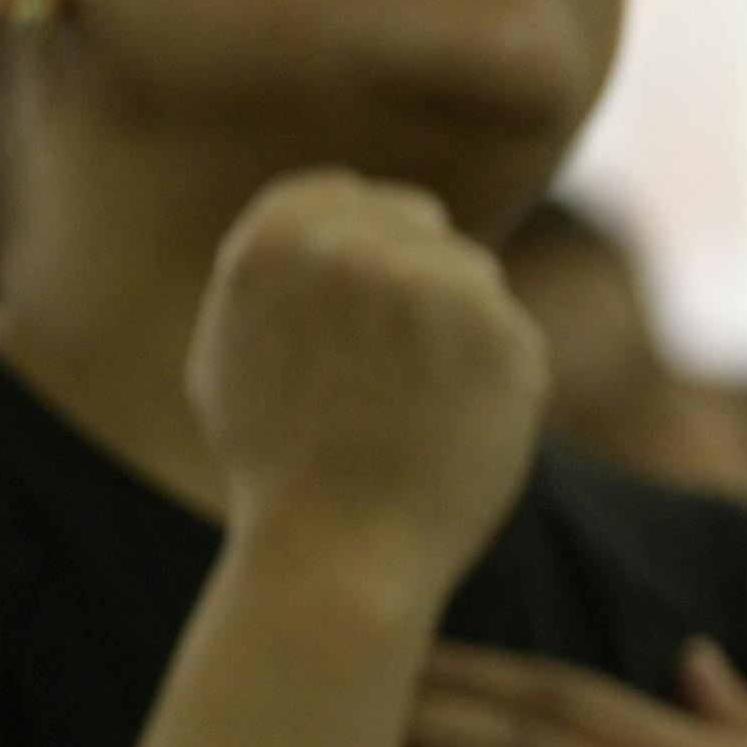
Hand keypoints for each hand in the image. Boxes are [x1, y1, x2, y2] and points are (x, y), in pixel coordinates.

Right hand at [190, 173, 545, 602]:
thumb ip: (283, 270)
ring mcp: (440, 285)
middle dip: (416, 281)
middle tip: (393, 370)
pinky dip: (496, 380)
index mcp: (277, 236)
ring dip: (459, 330)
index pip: (344, 193)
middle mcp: (359, 245)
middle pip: (419, 226)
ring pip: (472, 280)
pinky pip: (512, 337)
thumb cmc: (277, 463)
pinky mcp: (507, 333)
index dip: (362, 238)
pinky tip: (454, 432)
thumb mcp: (235, 347)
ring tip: (412, 410)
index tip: (365, 292)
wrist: (339, 553)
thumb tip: (343, 214)